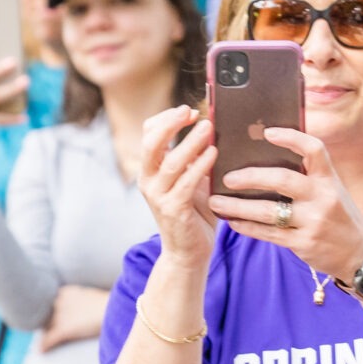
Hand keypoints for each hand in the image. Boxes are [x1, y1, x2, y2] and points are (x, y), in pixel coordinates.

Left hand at [39, 284, 109, 352]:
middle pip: (46, 314)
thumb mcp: (91, 299)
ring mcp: (61, 315)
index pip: (52, 303)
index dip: (52, 313)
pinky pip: (49, 338)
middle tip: (46, 332)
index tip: (52, 320)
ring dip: (44, 334)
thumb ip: (80, 302)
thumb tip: (81, 312)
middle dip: (46, 323)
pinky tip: (41, 351)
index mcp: (67, 292)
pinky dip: (44, 345)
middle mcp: (60, 302)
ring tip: (42, 344)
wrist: (116, 312)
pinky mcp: (64, 329)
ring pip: (45, 326)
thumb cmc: (109, 307)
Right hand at [138, 104, 217, 267]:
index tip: (189, 110)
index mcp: (150, 169)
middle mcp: (148, 181)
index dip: (166, 119)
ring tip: (208, 127)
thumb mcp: (193, 179)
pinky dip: (200, 164)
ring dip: (191, 141)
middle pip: (151, 143)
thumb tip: (214, 128)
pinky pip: (186, 182)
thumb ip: (196, 157)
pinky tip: (213, 152)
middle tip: (191, 111)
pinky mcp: (173, 210)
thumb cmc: (195, 213)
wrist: (189, 253)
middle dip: (170, 123)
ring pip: (171, 161)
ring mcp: (158, 196)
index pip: (149, 134)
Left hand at [207, 128, 362, 284]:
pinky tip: (232, 221)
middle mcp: (323, 198)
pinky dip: (247, 227)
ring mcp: (313, 222)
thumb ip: (309, 175)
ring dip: (238, 207)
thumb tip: (267, 156)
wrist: (360, 253)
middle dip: (251, 177)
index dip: (291, 138)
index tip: (268, 132)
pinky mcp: (303, 244)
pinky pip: (269, 233)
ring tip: (216, 202)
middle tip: (228, 177)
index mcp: (329, 179)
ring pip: (269, 211)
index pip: (314, 149)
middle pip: (283, 179)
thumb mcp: (332, 190)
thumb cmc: (338, 215)